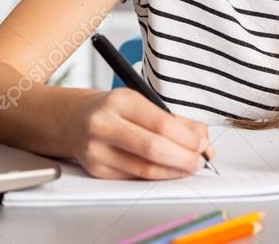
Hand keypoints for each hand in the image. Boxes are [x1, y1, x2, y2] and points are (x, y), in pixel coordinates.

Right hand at [69, 87, 215, 179]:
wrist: (76, 119)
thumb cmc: (116, 110)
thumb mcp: (142, 102)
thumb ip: (175, 120)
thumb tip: (203, 142)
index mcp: (120, 100)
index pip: (161, 123)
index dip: (187, 138)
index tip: (203, 143)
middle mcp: (104, 124)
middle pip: (153, 148)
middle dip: (184, 158)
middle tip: (199, 160)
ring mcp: (97, 149)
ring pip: (145, 169)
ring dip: (174, 171)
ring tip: (188, 167)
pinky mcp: (97, 170)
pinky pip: (135, 178)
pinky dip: (157, 176)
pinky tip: (167, 170)